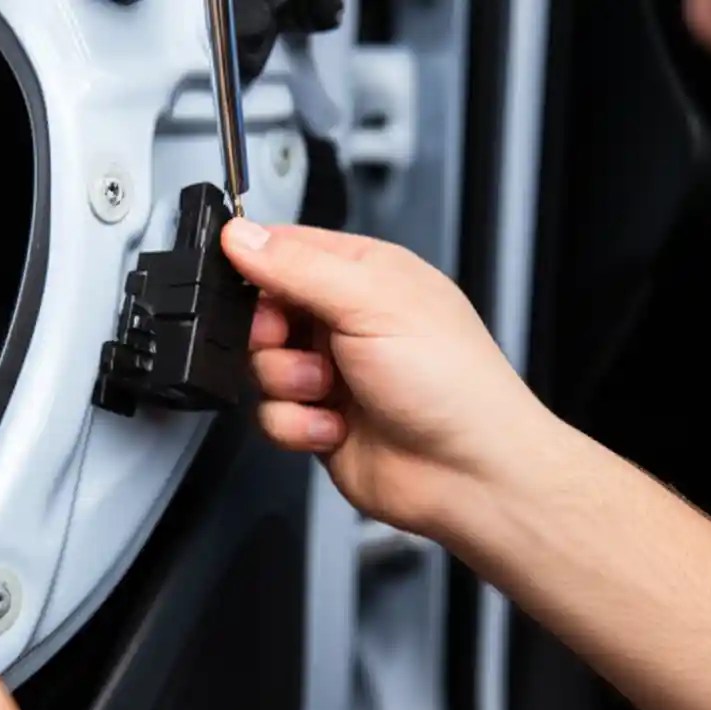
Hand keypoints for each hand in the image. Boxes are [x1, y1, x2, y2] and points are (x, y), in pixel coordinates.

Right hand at [222, 220, 555, 534]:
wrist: (469, 473)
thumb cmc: (452, 382)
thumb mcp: (370, 302)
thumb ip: (297, 266)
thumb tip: (241, 234)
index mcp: (367, 274)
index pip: (287, 248)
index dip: (256, 264)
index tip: (247, 284)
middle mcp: (347, 320)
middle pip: (263, 311)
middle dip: (268, 333)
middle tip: (290, 341)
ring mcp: (333, 373)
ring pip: (262, 366)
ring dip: (288, 382)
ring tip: (329, 390)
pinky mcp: (320, 421)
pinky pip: (272, 415)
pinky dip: (297, 424)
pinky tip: (335, 427)